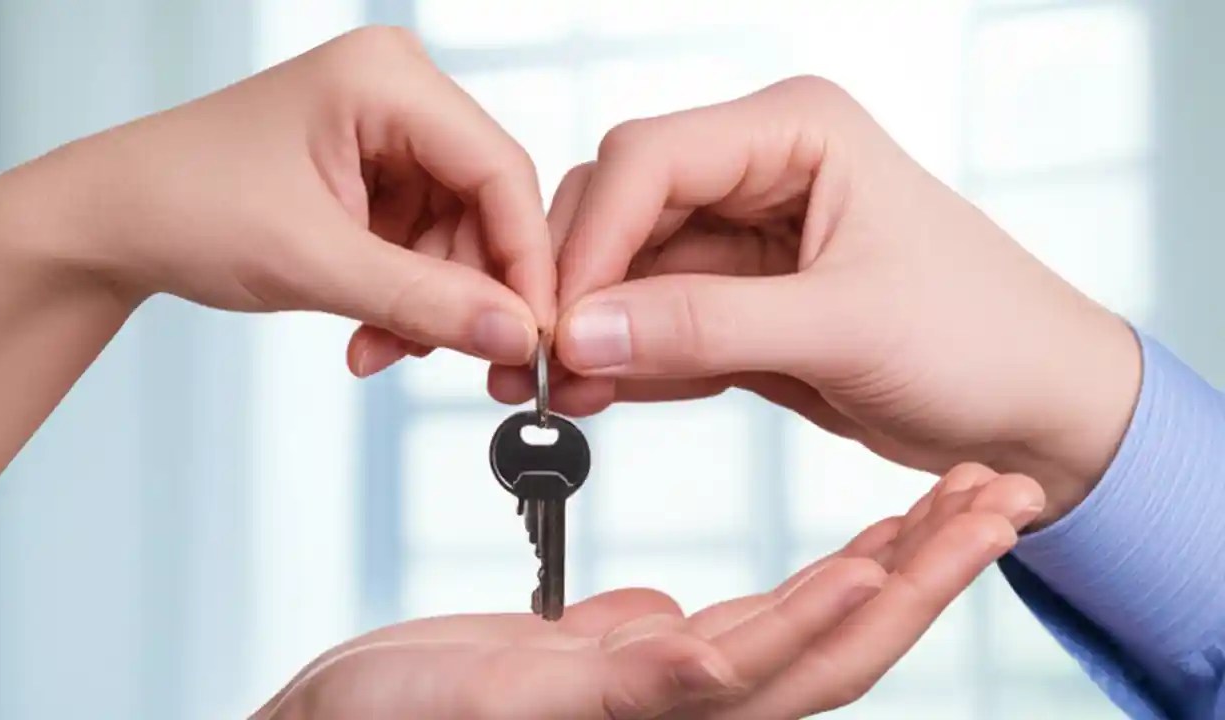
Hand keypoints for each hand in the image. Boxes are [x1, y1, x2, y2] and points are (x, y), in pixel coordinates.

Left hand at [0, 26, 552, 372]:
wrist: (115, 222)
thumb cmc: (186, 207)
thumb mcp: (315, 262)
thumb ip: (427, 301)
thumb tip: (518, 336)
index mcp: (388, 79)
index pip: (500, 169)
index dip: (524, 260)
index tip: (531, 336)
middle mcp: (399, 94)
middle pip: (486, 206)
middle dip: (466, 291)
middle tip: (444, 354)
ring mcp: (390, 134)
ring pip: (460, 236)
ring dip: (431, 304)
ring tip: (377, 345)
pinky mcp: (378, 174)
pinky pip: (427, 245)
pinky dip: (407, 296)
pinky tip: (369, 328)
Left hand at [252, 465, 1040, 719]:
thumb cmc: (434, 693)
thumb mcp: (554, 657)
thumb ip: (630, 641)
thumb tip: (676, 618)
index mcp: (676, 680)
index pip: (813, 623)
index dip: (897, 570)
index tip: (950, 502)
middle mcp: (684, 705)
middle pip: (840, 645)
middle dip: (933, 573)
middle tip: (1010, 495)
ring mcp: (647, 713)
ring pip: (805, 660)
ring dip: (899, 589)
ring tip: (971, 519)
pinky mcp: (593, 704)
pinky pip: (714, 669)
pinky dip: (794, 625)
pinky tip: (854, 571)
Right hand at [491, 77, 1139, 526]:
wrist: (1037, 410)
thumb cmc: (983, 337)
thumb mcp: (843, 326)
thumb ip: (706, 324)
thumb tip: (582, 332)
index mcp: (796, 132)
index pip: (650, 159)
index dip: (591, 239)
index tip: (558, 321)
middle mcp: (760, 171)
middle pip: (621, 208)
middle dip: (578, 286)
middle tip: (543, 363)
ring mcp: (745, 239)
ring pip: (627, 271)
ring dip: (593, 332)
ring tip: (560, 394)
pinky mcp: (740, 302)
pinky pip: (658, 322)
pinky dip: (628, 359)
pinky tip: (600, 395)